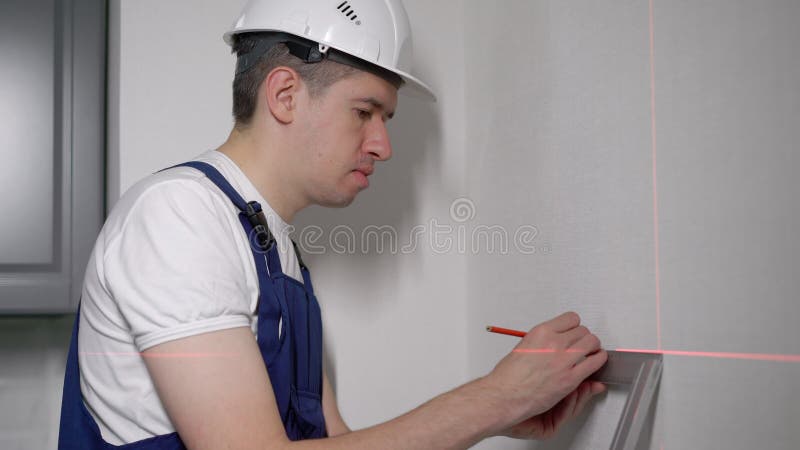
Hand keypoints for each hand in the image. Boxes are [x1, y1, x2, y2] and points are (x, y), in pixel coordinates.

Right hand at [485, 312, 607, 429]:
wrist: (505, 395)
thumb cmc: (508, 376)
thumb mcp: (523, 348)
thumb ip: (542, 343)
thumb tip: (551, 342)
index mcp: (541, 333)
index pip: (570, 319)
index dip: (574, 327)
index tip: (573, 332)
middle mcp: (553, 343)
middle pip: (583, 331)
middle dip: (584, 337)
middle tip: (582, 344)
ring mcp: (563, 360)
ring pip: (592, 342)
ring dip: (593, 347)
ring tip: (591, 352)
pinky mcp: (570, 378)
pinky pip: (595, 362)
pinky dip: (599, 360)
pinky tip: (596, 361)